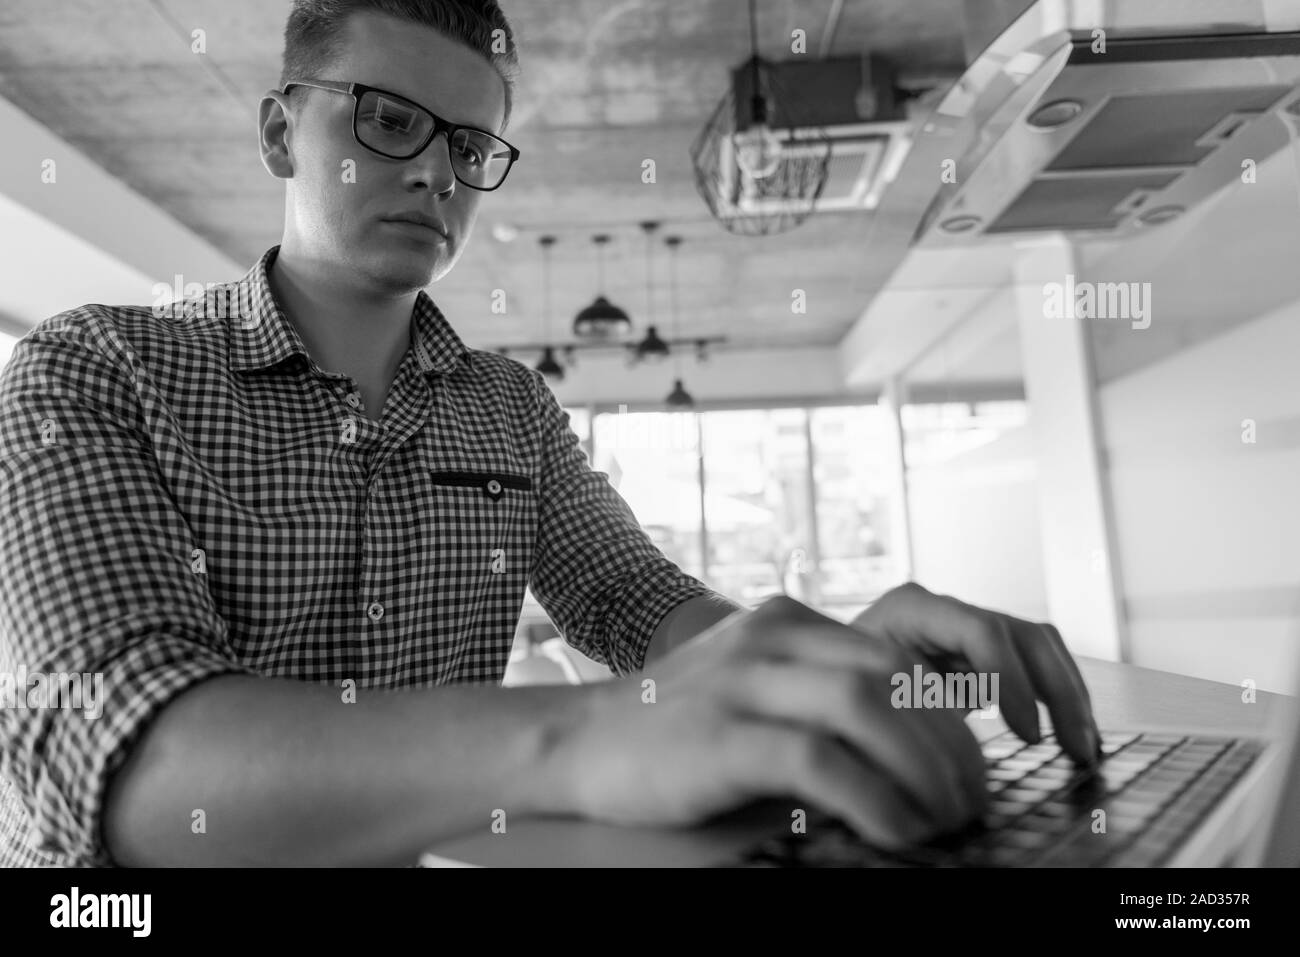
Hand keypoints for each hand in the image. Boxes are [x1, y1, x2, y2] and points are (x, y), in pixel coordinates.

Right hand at [547, 594, 988, 849]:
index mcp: (788, 621)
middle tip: (972, 800)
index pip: (896, 654)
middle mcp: (771, 637)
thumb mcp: (754, 688)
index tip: (971, 766)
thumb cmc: (675, 730)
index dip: (950, 712)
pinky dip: (874, 800)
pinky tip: (895, 831)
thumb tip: (918, 756)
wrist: (578, 743)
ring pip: (867, 708)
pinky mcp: (720, 735)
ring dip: (924, 771)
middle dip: (950, 745)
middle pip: (894, 676)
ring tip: (945, 819)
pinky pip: (819, 761)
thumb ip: (822, 699)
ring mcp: (743, 682)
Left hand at [848, 582, 1100, 766]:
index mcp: (907, 610)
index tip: (1027, 733)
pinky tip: (1070, 738)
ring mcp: (963, 629)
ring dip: (1067, 696)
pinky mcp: (979, 654)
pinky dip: (1057, 699)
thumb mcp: (857, 701)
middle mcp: (941, 611)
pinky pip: (1033, 666)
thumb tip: (951, 745)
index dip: (1010, 680)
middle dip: (1056, 691)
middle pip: (1020, 634)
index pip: (979, 630)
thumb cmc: (828, 695)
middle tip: (1072, 747)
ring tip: (1082, 748)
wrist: (817, 690)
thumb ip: (904, 710)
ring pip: (1037, 647)